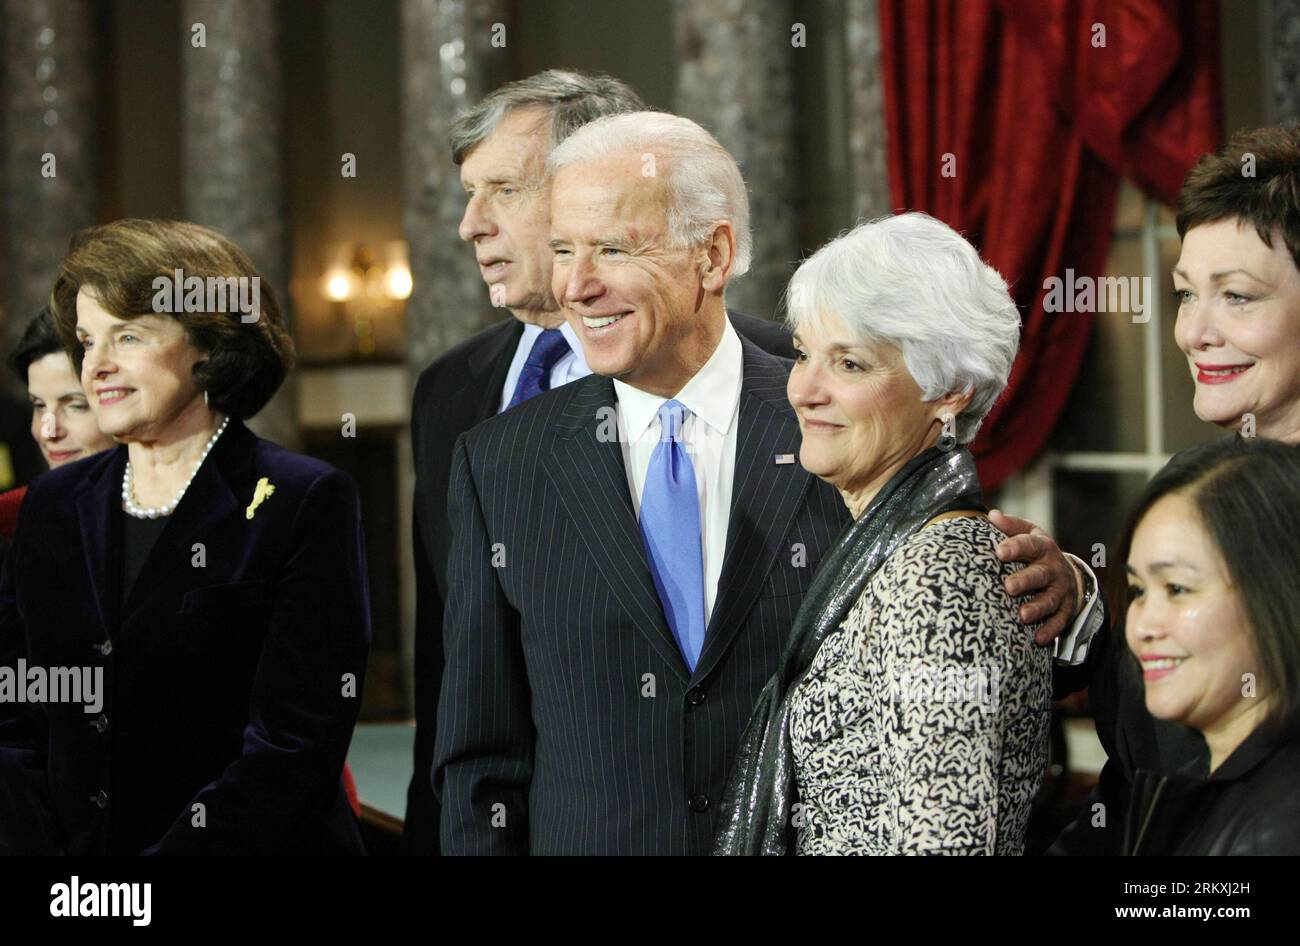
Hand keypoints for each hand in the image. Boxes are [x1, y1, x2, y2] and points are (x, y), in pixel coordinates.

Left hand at [989, 508, 1083, 646]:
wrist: (1069, 573)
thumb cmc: (1037, 552)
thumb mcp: (1029, 534)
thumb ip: (1011, 526)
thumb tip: (991, 515)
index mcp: (1042, 548)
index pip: (1029, 545)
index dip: (1015, 547)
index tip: (999, 551)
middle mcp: (1054, 569)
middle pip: (1040, 574)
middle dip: (1025, 581)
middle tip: (1008, 587)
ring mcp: (1061, 590)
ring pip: (1050, 600)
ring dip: (1037, 608)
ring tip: (1022, 616)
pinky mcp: (1066, 610)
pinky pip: (1060, 622)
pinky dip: (1050, 631)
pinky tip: (1038, 639)